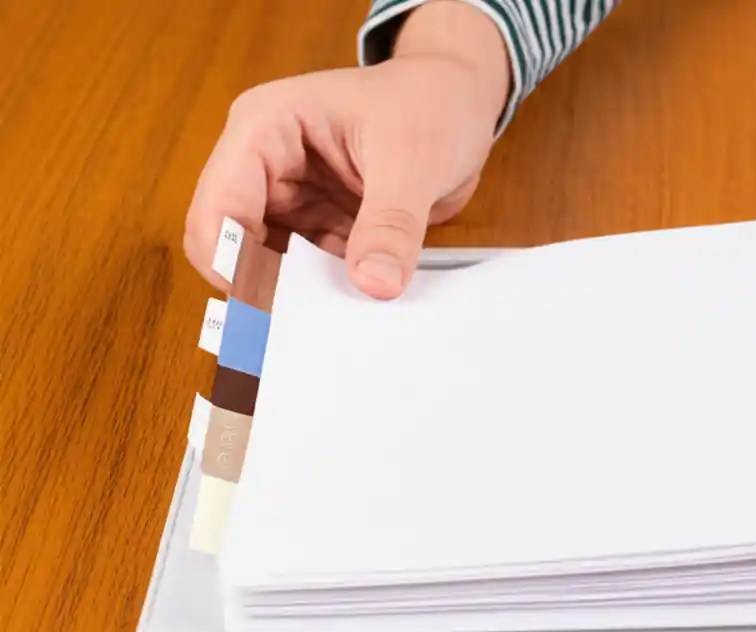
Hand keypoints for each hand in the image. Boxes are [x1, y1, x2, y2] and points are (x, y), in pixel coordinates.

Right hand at [184, 1, 508, 299]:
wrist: (461, 99)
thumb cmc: (431, 102)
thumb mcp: (414, 160)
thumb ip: (391, 224)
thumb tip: (375, 284)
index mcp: (265, 128)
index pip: (221, 204)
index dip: (231, 259)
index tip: (263, 310)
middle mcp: (264, 163)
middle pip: (229, 241)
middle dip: (258, 286)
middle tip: (292, 334)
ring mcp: (289, 195)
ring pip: (265, 264)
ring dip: (290, 297)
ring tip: (323, 331)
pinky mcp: (317, 222)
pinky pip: (305, 272)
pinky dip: (321, 295)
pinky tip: (345, 316)